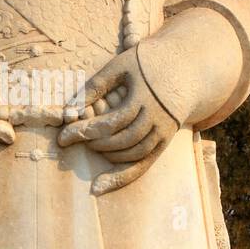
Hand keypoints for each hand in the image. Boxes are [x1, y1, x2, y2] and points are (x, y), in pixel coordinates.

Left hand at [58, 47, 178, 195]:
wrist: (187, 68)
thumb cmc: (147, 63)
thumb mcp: (122, 65)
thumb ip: (96, 85)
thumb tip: (70, 109)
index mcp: (145, 97)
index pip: (111, 122)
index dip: (85, 131)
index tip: (62, 137)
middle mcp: (157, 118)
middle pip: (122, 140)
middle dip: (94, 143)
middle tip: (74, 138)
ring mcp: (164, 132)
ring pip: (133, 154)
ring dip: (108, 155)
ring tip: (90, 145)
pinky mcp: (165, 142)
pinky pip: (143, 165)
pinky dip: (121, 177)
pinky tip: (99, 186)